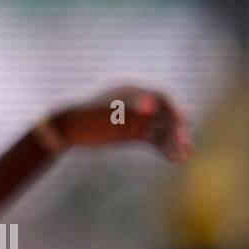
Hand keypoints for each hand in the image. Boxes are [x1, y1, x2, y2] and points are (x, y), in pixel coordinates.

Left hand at [53, 85, 192, 161]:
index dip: (174, 110)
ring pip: (161, 129)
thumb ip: (128, 107)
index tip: (183, 124)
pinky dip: (164, 148)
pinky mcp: (132, 133)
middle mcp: (136, 102)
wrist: (63, 128)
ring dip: (174, 141)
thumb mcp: (104, 111)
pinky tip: (174, 158)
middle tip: (185, 146)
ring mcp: (134, 118)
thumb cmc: (82, 115)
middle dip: (176, 129)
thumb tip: (151, 108)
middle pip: (164, 113)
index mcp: (130, 89)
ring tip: (182, 156)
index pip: (161, 96)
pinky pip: (153, 139)